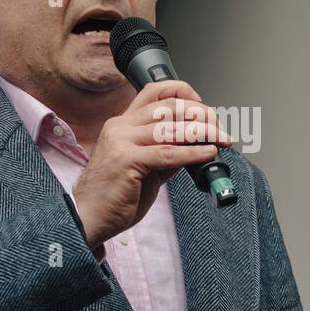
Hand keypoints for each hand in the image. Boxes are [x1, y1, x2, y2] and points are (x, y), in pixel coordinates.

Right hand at [73, 80, 231, 251]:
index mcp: (122, 124)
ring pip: (170, 128)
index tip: (203, 107)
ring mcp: (121, 142)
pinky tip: (208, 154)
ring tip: (220, 139)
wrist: (88, 218)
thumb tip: (194, 145)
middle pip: (168, 107)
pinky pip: (168, 153)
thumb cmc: (113, 196)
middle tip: (218, 127)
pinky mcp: (127, 161)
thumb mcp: (142, 166)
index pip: (154, 92)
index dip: (183, 93)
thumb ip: (164, 152)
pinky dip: (193, 152)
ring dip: (202, 132)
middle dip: (200, 114)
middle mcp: (120, 127)